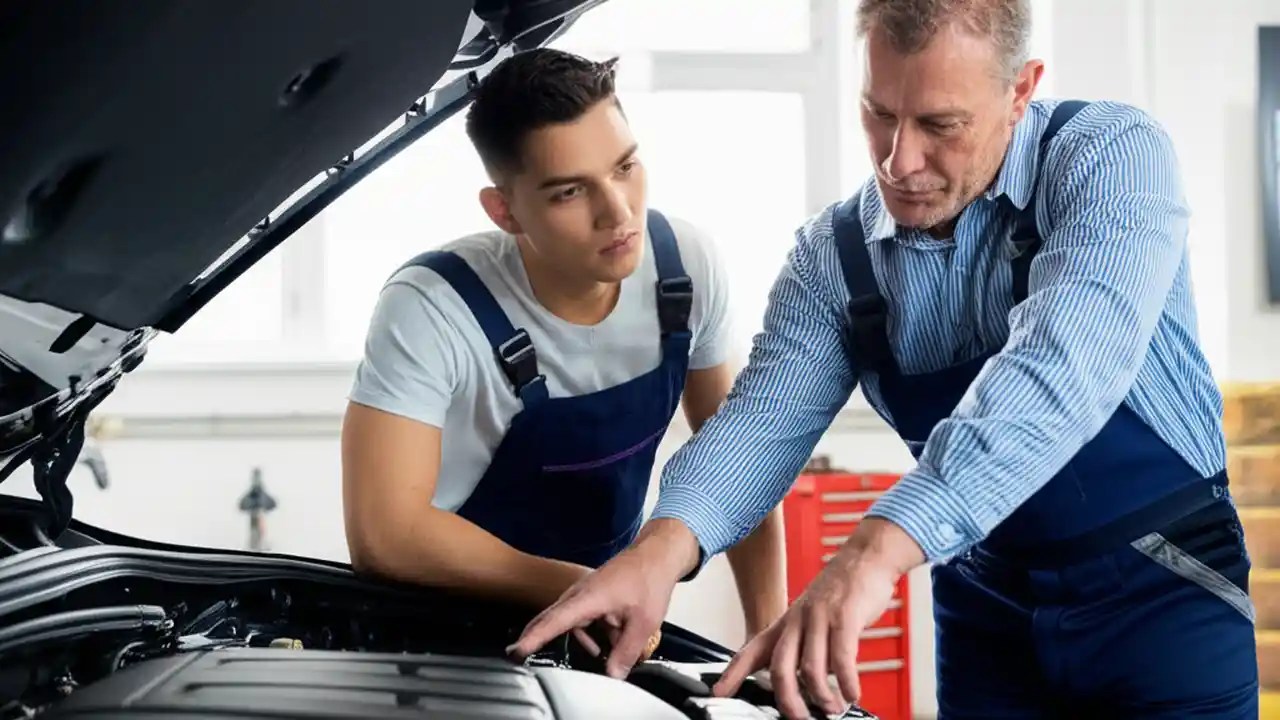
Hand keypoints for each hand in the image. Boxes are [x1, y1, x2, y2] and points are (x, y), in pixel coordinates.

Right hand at [506, 519, 698, 677]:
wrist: (657, 554)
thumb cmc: (649, 578)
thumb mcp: (642, 622)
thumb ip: (625, 652)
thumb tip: (613, 674)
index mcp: (588, 598)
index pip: (554, 621)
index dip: (534, 638)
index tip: (518, 650)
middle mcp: (581, 594)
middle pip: (551, 618)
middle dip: (536, 636)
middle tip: (518, 653)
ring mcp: (586, 592)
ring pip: (571, 620)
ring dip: (582, 638)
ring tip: (600, 652)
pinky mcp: (594, 594)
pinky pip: (584, 617)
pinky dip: (592, 631)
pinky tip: (608, 641)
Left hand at [712, 519, 919, 719]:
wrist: (865, 558)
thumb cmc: (840, 590)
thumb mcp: (810, 615)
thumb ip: (804, 645)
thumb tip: (804, 682)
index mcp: (786, 622)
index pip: (752, 650)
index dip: (733, 672)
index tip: (718, 691)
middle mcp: (798, 620)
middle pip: (780, 668)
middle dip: (788, 701)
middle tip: (799, 718)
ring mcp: (820, 618)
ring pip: (811, 669)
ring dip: (822, 697)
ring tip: (833, 707)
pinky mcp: (845, 617)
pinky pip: (841, 658)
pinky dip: (846, 683)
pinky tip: (852, 693)